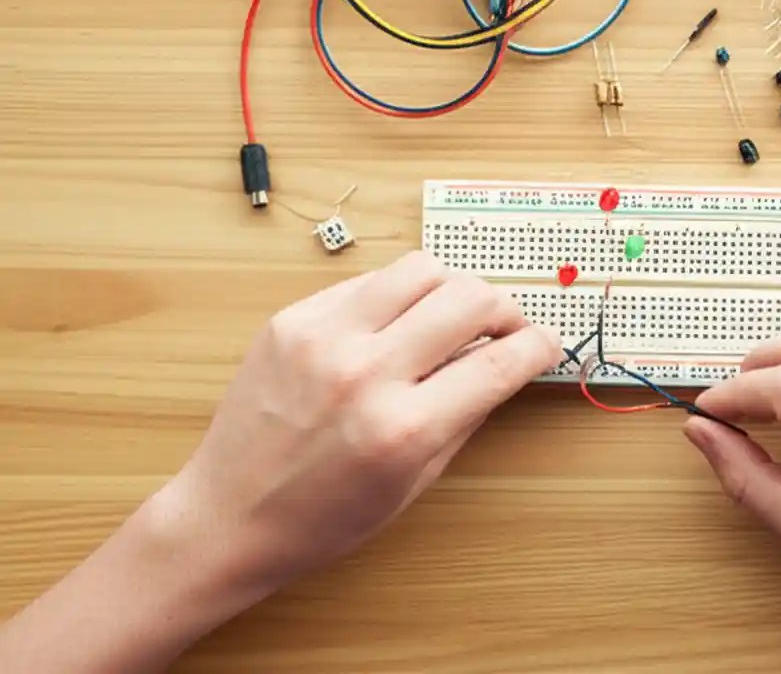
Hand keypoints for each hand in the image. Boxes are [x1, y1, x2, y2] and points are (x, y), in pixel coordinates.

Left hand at [171, 251, 561, 592]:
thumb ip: (465, 415)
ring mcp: (324, 338)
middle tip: (506, 328)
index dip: (539, 346)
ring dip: (453, 288)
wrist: (227, 516)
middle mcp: (366, 373)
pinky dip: (397, 297)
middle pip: (470, 299)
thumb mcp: (414, 482)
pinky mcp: (292, 319)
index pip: (500, 362)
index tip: (547, 344)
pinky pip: (367, 282)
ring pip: (422, 269)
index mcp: (405, 428)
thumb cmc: (320, 517)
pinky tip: (397, 323)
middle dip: (506, 309)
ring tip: (454, 316)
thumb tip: (503, 364)